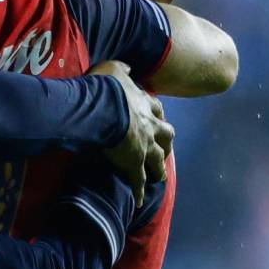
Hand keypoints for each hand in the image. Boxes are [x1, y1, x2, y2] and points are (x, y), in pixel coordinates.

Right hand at [90, 61, 171, 196]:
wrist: (102, 107)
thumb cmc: (106, 87)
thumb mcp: (114, 68)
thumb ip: (123, 69)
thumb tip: (129, 67)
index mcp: (145, 105)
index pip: (157, 110)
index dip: (156, 115)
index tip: (156, 118)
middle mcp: (150, 126)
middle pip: (165, 137)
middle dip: (165, 144)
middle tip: (162, 150)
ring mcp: (144, 146)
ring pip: (157, 160)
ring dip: (159, 169)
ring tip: (159, 177)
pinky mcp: (134, 163)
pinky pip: (138, 181)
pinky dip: (139, 191)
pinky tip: (140, 201)